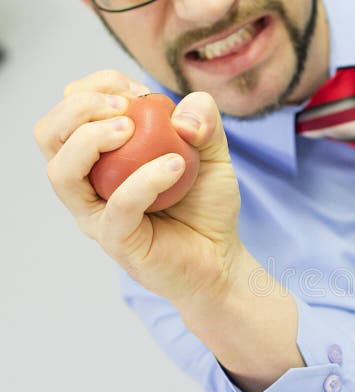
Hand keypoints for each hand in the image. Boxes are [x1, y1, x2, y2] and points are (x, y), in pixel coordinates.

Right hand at [34, 70, 242, 305]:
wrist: (222, 258)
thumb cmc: (206, 205)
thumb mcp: (213, 153)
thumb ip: (205, 121)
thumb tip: (181, 113)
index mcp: (99, 156)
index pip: (70, 109)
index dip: (96, 87)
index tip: (140, 91)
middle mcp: (88, 183)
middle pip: (48, 134)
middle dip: (79, 107)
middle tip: (127, 107)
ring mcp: (96, 214)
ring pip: (62, 171)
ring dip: (91, 138)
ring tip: (133, 128)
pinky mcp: (116, 240)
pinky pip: (117, 205)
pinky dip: (144, 178)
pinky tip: (176, 165)